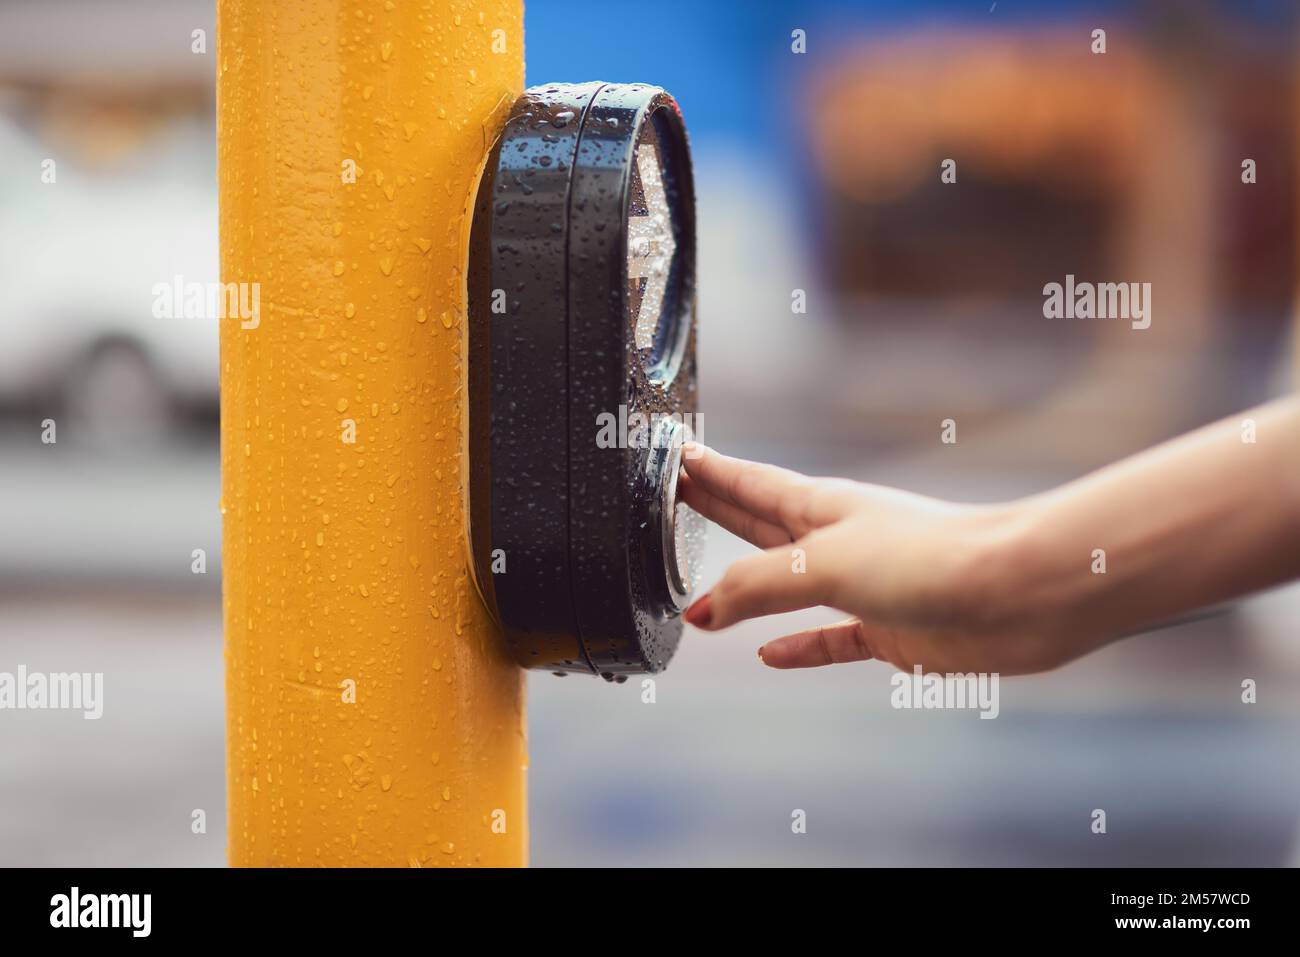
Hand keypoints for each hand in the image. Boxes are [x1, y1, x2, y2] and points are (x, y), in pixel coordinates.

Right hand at [678, 444, 1104, 674]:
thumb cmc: (931, 557)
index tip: (676, 454)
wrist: (1017, 594)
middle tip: (677, 496)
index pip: (749, 484)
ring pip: (787, 583)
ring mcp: (862, 585)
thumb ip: (758, 586)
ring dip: (746, 584)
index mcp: (821, 507)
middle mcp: (838, 540)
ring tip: (704, 582)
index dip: (711, 471)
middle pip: (761, 524)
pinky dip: (796, 646)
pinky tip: (769, 654)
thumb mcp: (826, 564)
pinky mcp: (886, 629)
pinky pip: (826, 639)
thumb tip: (701, 611)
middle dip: (719, 510)